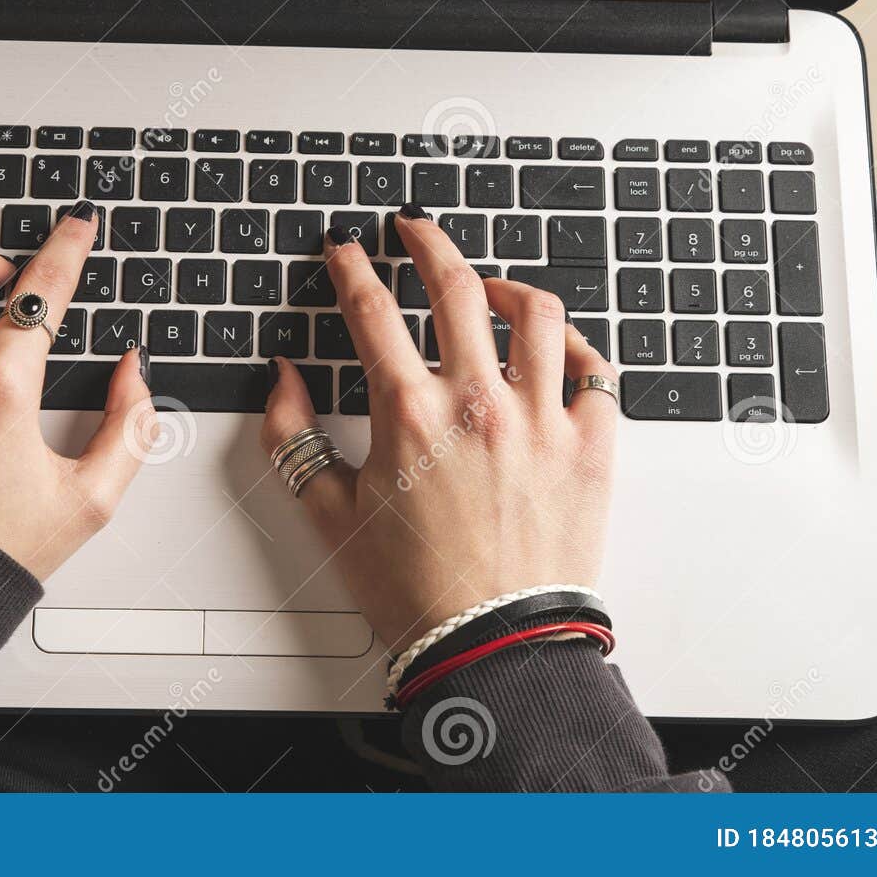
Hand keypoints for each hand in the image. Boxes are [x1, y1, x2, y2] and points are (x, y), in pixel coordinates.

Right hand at [261, 208, 617, 649]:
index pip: (371, 309)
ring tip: (487, 284)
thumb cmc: (415, 589)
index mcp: (409, 413)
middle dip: (426, 242)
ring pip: (535, 312)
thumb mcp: (327, 513)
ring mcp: (541, 419)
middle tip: (413, 229)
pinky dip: (573, 345)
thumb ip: (291, 436)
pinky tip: (552, 344)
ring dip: (505, 284)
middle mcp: (478, 402)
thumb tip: (283, 380)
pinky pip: (593, 368)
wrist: (492, 646)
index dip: (351, 267)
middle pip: (454, 286)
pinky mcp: (591, 445)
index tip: (346, 251)